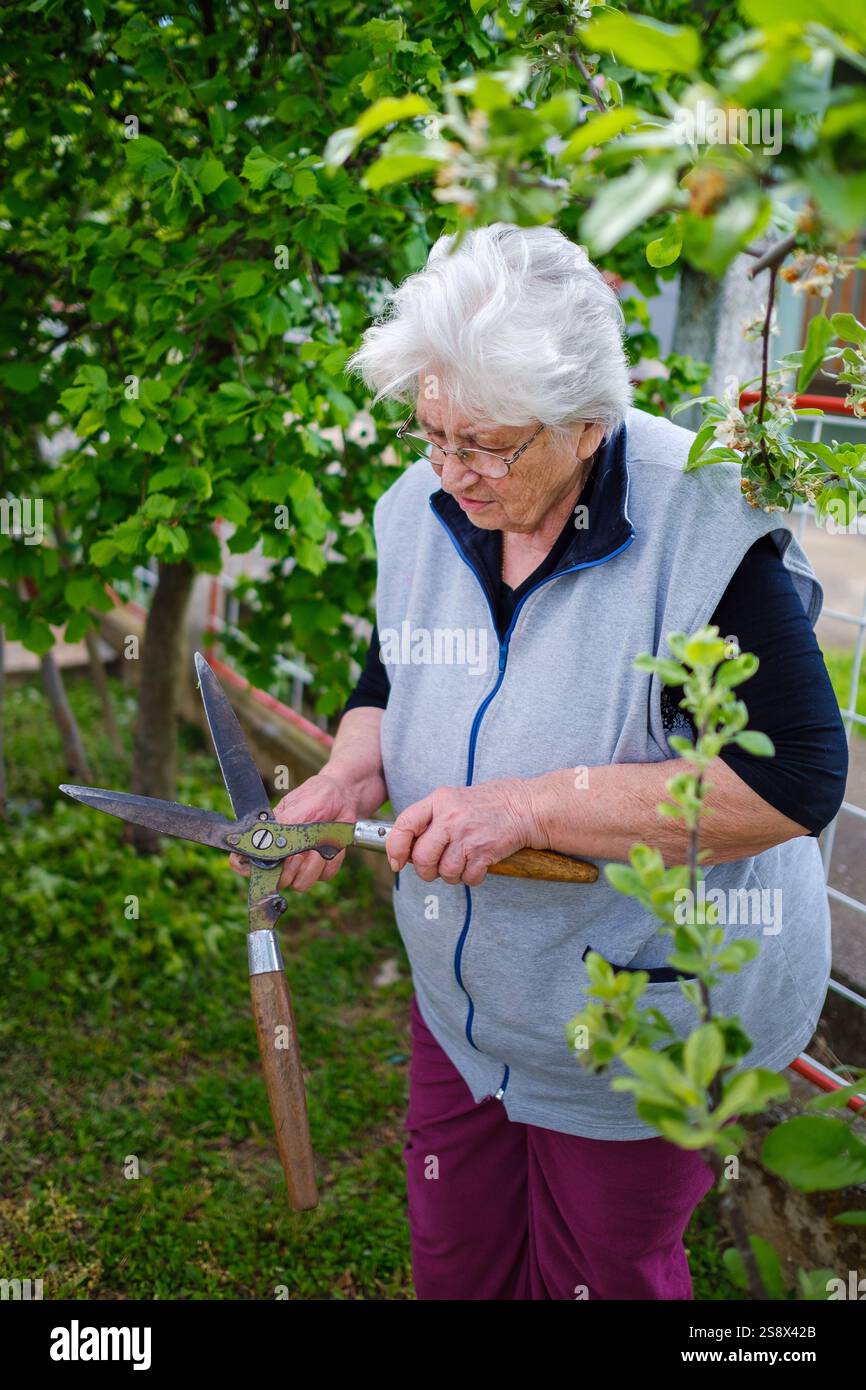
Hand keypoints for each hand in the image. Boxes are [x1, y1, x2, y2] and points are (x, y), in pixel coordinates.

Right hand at [227, 769, 361, 893]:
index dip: (247, 868)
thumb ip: (282, 826)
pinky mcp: (321, 870)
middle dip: (291, 867)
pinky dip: (331, 860)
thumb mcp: (298, 806)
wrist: (343, 799)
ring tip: (319, 841)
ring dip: (314, 863)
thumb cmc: (316, 797)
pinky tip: (331, 844)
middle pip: (275, 880)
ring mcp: (300, 866)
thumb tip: (266, 843)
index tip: (264, 863)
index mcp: (266, 839)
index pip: (242, 862)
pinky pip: (324, 876)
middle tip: (302, 849)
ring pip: (300, 884)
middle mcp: (280, 857)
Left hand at [384, 779, 537, 886]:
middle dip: (426, 871)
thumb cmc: (488, 804)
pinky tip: (477, 865)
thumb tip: (406, 848)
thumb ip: (430, 819)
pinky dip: (471, 877)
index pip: (404, 825)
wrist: (526, 806)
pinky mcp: (484, 852)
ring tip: (462, 863)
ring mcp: (468, 835)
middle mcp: (450, 817)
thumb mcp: (453, 800)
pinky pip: (467, 877)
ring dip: (452, 876)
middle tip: (434, 869)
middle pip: (422, 857)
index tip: (397, 862)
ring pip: (445, 872)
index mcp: (439, 800)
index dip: (396, 848)